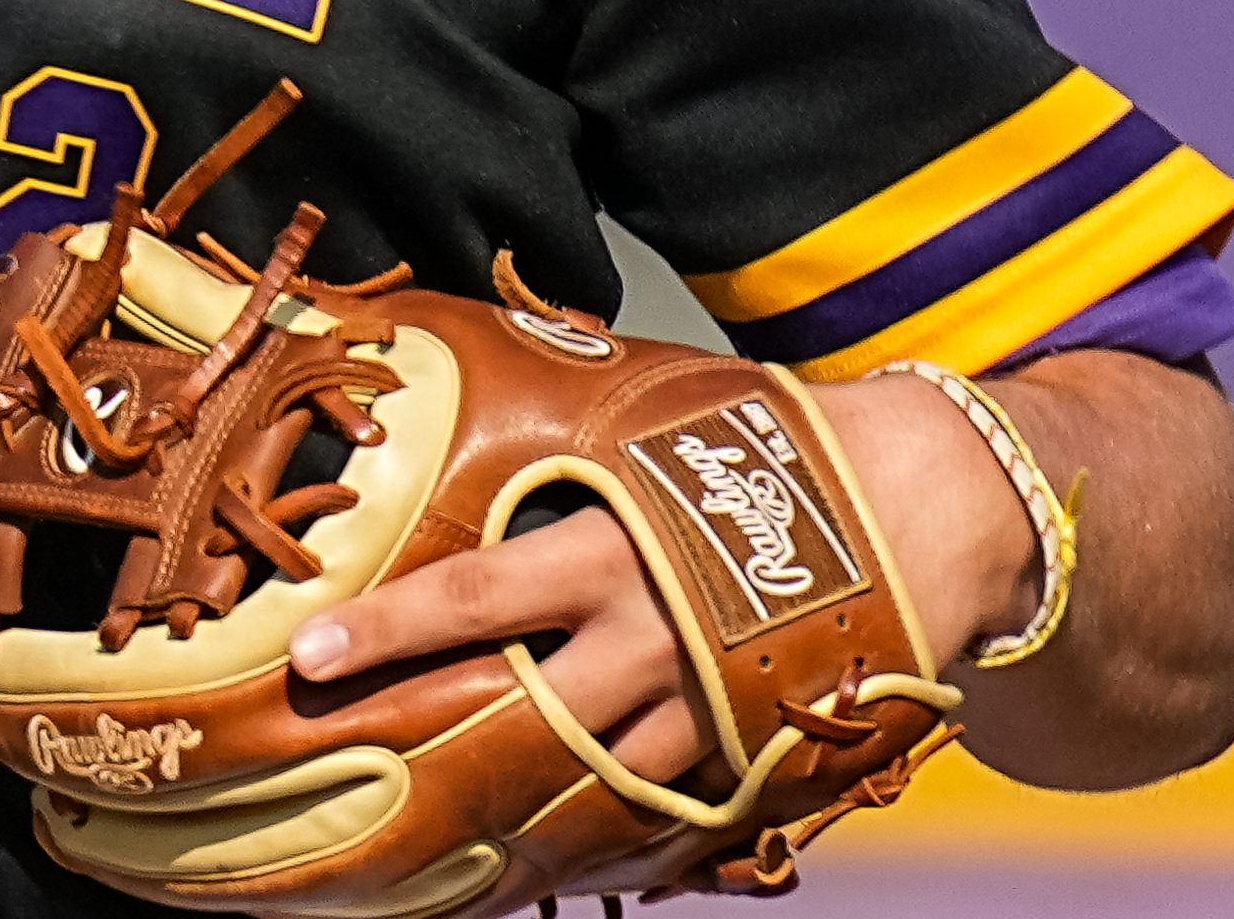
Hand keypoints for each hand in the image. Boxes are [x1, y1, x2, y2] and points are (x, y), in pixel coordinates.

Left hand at [283, 372, 1038, 785]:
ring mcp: (704, 714)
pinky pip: (670, 819)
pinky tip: (548, 867)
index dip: (388, 629)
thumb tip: (464, 367)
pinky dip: (609, 845)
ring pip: (590, 789)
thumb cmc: (775, 445)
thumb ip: (566, 434)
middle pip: (518, 717)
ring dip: (509, 819)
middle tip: (337, 780)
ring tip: (421, 857)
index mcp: (614, 552)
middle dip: (425, 748)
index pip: (476, 595)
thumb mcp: (656, 425)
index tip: (309, 655)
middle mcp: (651, 643)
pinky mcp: (753, 756)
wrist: (924, 503)